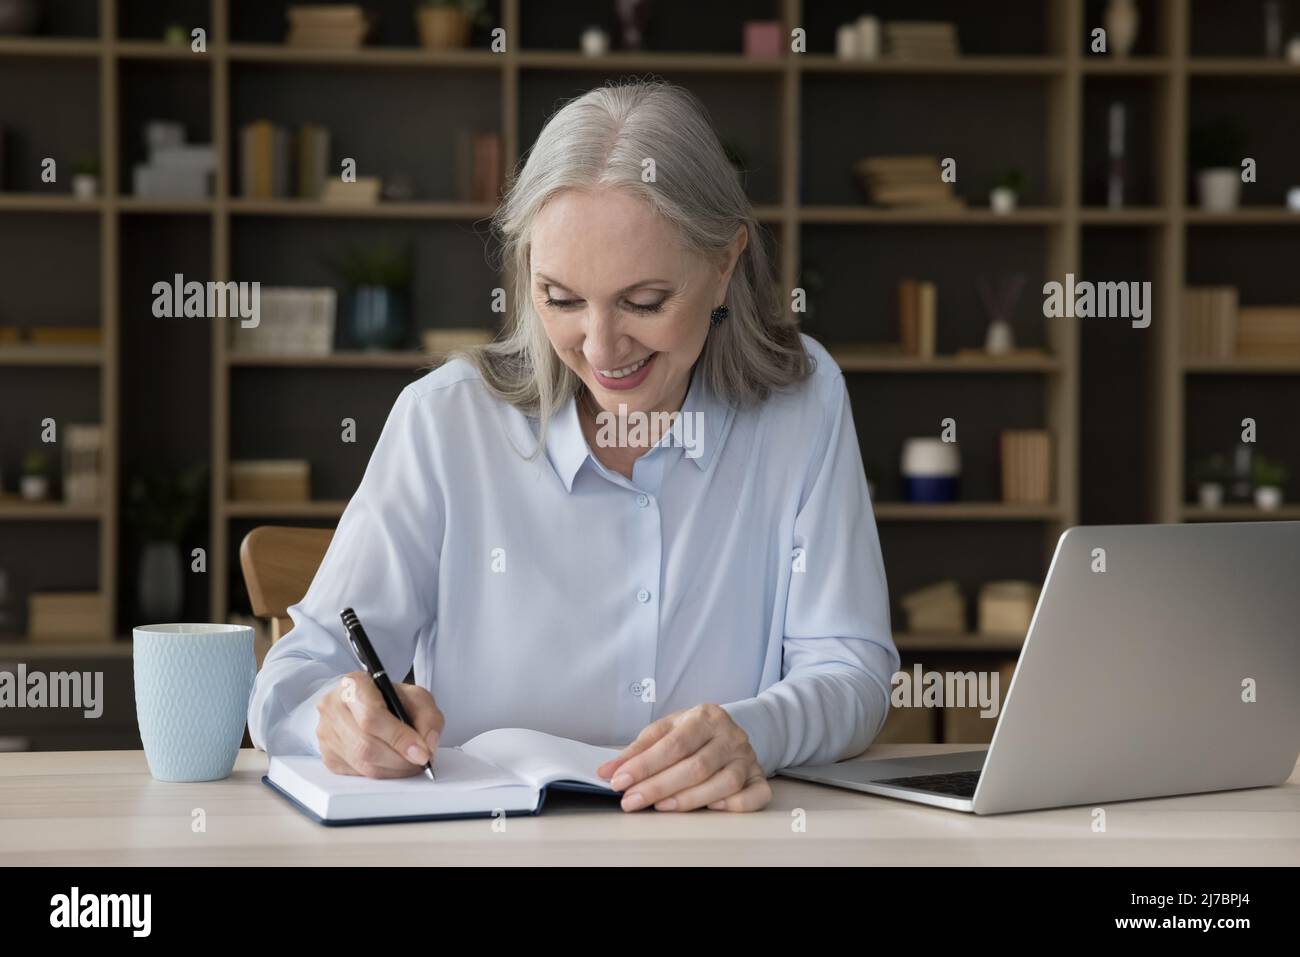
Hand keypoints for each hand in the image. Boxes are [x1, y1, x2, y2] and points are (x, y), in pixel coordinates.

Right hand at [315, 672, 443, 778]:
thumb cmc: (387, 697)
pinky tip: (393, 763)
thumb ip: (428, 716)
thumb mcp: (415, 696)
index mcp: (353, 685)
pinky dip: (382, 773)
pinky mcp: (328, 756)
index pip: (372, 716)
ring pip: (363, 764)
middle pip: (366, 745)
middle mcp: (333, 708)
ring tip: (411, 762)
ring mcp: (327, 733)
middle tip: (421, 760)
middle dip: (400, 759)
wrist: (363, 702)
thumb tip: (427, 745)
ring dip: (394, 769)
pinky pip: (358, 774)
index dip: (399, 738)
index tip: (421, 752)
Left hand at [597, 703, 770, 811]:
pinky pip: (754, 796)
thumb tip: (607, 772)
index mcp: (706, 716)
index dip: (645, 765)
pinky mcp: (760, 777)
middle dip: (659, 787)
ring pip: (724, 784)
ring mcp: (748, 758)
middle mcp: (731, 735)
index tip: (619, 782)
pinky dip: (732, 805)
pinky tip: (709, 809)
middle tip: (631, 802)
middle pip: (696, 766)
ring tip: (660, 807)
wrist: (729, 730)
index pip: (674, 743)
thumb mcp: (665, 730)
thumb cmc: (692, 732)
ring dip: (688, 800)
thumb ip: (637, 750)